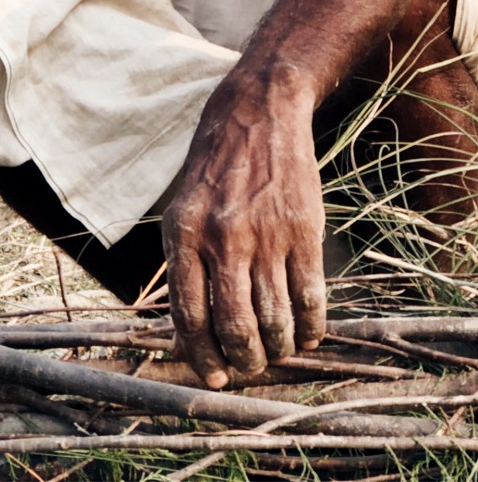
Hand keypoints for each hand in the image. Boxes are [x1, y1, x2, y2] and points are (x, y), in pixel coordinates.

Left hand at [161, 81, 326, 388]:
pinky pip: (311, 294)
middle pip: (235, 325)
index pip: (190, 316)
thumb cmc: (212, 177)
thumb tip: (184, 340)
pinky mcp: (305, 229)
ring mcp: (267, 235)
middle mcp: (223, 240)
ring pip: (275, 317)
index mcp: (184, 238)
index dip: (202, 356)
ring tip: (277, 355)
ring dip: (278, 349)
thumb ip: (183, 274)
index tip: (212, 377)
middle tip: (247, 370)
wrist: (256, 117)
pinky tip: (308, 337)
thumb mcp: (182, 218)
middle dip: (243, 360)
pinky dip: (311, 326)